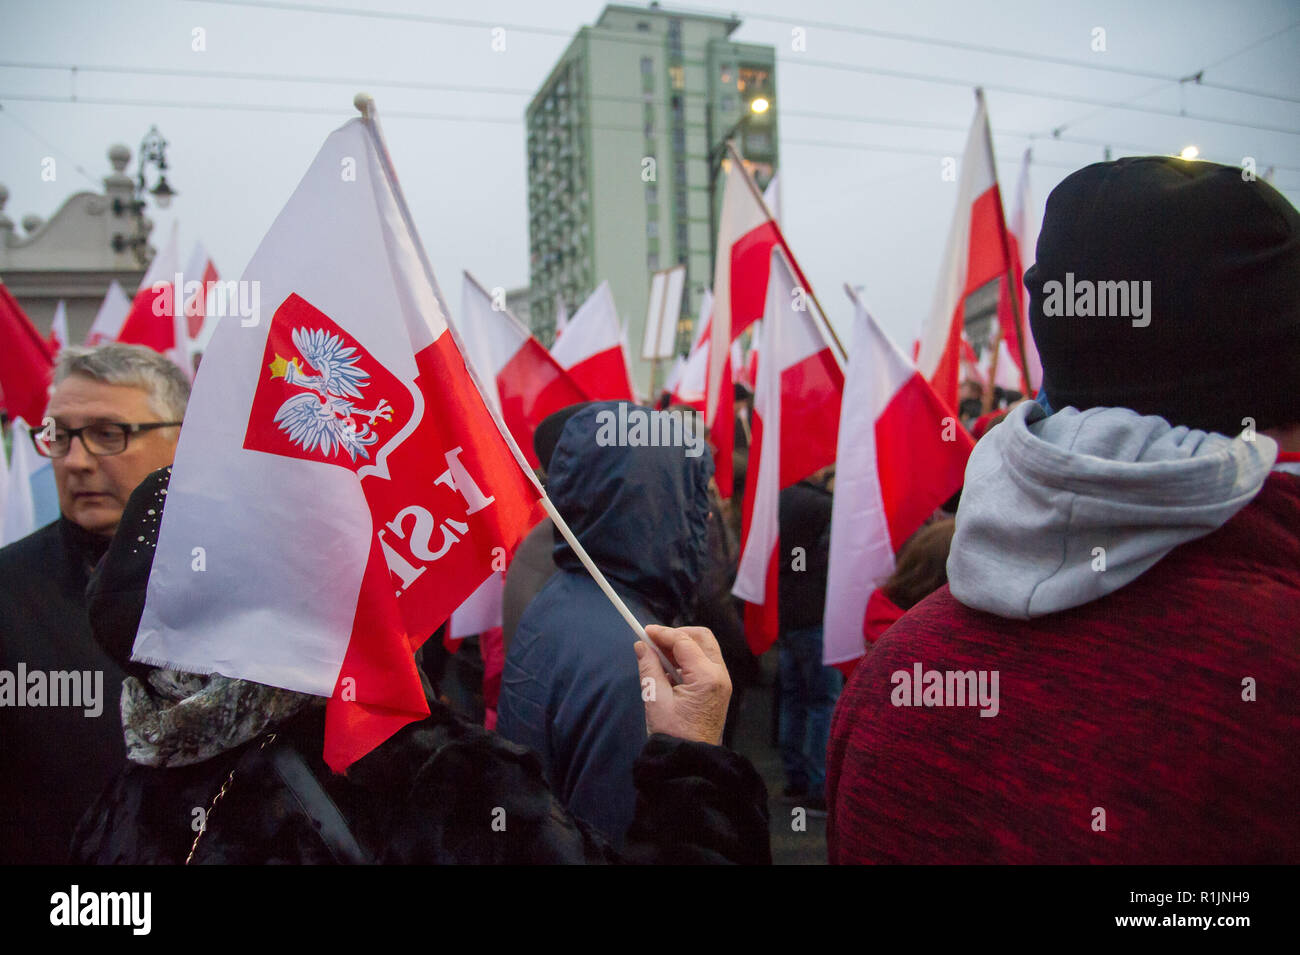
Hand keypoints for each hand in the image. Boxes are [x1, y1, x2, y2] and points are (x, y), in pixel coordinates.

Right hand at [635, 625, 731, 745]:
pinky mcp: (718, 689)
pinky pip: (705, 663)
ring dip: (682, 647)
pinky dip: (688, 659)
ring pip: (705, 648)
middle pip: (702, 638)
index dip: (662, 634)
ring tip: (659, 656)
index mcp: (706, 677)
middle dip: (677, 635)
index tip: (644, 632)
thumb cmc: (673, 735)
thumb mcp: (655, 699)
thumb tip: (641, 646)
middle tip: (655, 641)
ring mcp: (722, 683)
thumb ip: (649, 667)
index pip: (684, 642)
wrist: (690, 762)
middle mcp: (720, 676)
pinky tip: (669, 670)